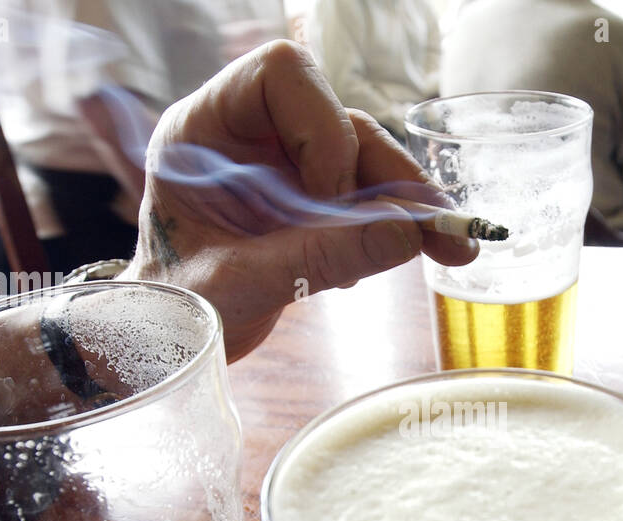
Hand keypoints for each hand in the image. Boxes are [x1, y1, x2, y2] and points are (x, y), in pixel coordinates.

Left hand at [121, 40, 477, 359]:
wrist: (171, 341)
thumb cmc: (176, 309)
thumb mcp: (240, 285)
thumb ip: (317, 257)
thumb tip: (408, 235)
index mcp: (204, 129)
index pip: (279, 76)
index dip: (320, 129)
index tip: (328, 200)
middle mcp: (249, 135)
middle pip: (338, 120)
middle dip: (386, 175)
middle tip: (433, 229)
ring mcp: (285, 166)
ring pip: (365, 157)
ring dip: (408, 201)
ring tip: (451, 246)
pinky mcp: (312, 200)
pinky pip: (370, 195)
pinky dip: (400, 223)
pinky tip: (429, 250)